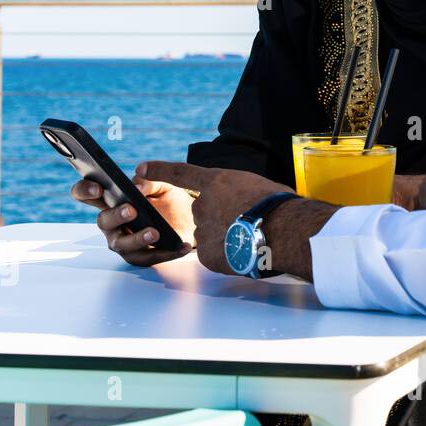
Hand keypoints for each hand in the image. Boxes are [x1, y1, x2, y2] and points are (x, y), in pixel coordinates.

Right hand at [76, 176, 193, 266]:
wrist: (188, 220)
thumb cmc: (168, 200)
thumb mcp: (162, 186)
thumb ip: (149, 182)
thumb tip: (138, 187)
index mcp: (111, 201)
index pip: (87, 194)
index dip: (85, 190)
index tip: (97, 188)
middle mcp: (112, 223)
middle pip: (103, 220)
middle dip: (116, 215)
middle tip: (131, 210)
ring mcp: (123, 241)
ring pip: (121, 243)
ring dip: (137, 238)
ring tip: (154, 232)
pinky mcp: (140, 257)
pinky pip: (150, 257)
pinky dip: (167, 252)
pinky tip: (182, 247)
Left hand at [134, 161, 292, 275]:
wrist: (284, 231)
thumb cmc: (279, 206)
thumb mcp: (258, 186)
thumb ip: (239, 193)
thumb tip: (244, 205)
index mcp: (217, 182)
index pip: (180, 173)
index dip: (159, 170)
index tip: (140, 168)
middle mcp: (202, 204)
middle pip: (203, 213)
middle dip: (219, 218)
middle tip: (246, 223)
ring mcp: (202, 230)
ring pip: (208, 236)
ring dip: (225, 238)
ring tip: (250, 239)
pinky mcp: (206, 254)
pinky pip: (213, 255)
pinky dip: (227, 256)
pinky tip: (244, 252)